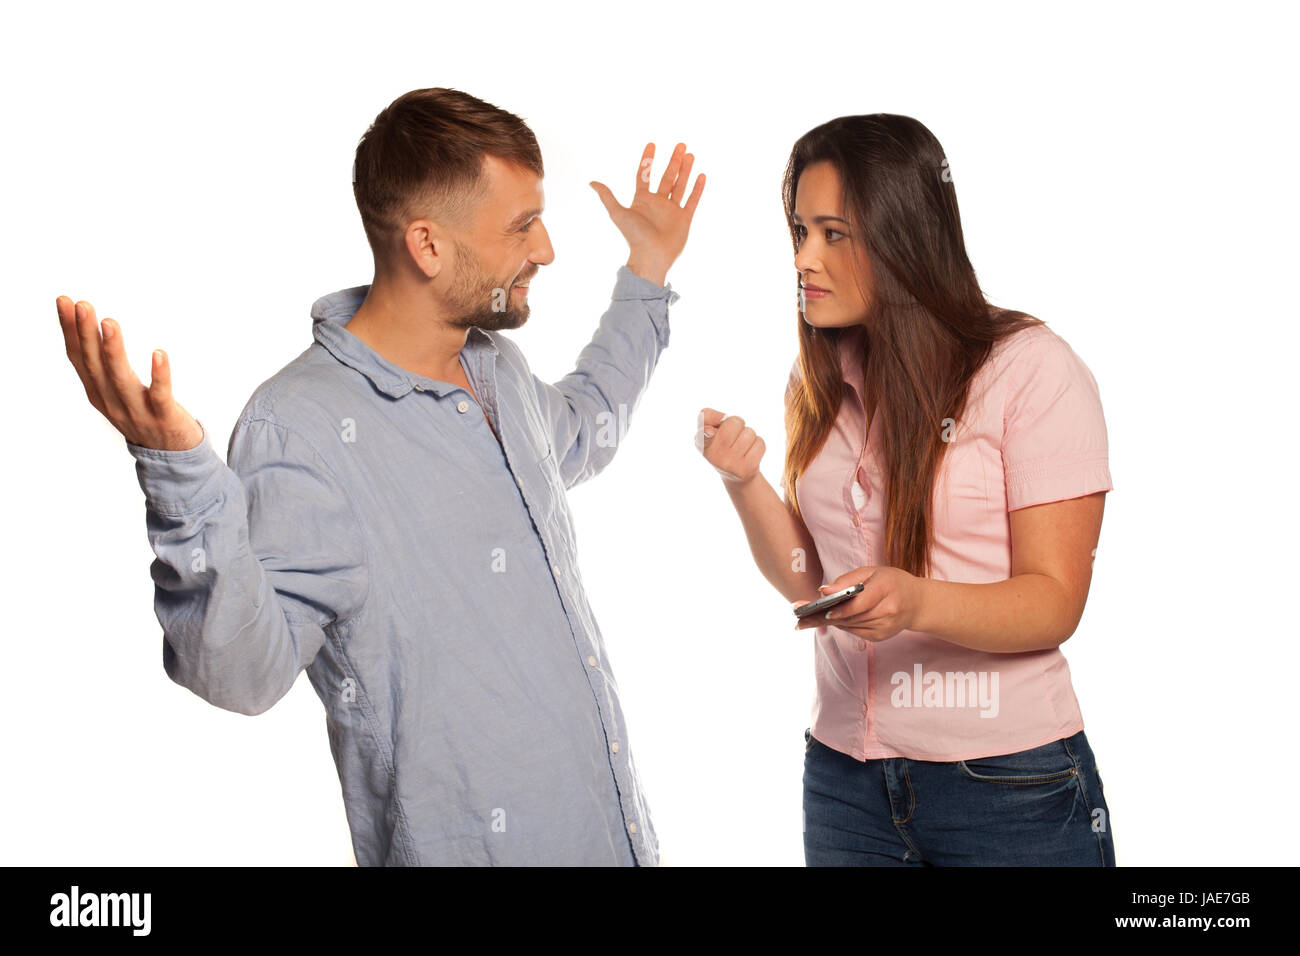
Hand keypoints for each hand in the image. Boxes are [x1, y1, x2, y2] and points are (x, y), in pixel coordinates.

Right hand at [57, 295, 203, 450]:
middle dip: (86, 334)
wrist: (173, 458)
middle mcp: (113, 403)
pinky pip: (161, 395)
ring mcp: (138, 412)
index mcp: (99, 394)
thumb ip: (106, 367)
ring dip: (113, 350)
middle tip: (82, 305)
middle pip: (95, 366)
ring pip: (121, 379)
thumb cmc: (145, 416)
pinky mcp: (164, 418)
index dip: (70, 331)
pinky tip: (159, 353)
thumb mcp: (117, 392)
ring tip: (109, 322)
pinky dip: (160, 375)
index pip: (80, 359)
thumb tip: (97, 327)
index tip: (64, 301)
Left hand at [590, 142, 704, 283]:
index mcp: (642, 200)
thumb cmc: (633, 237)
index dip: (648, 160)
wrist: (651, 257)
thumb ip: (607, 196)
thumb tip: (591, 182)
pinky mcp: (684, 218)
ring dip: (685, 170)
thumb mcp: (618, 213)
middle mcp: (658, 203)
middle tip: (681, 145)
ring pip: (680, 185)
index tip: (652, 144)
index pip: (645, 174)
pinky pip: (692, 200)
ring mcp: (672, 210)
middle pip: (667, 177)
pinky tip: (702, 175)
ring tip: (690, 154)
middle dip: (674, 160)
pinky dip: (697, 188)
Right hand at [696, 407, 763, 485]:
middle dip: (738, 423)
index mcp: (702, 443)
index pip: (703, 429)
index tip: (710, 430)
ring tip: (742, 446)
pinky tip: (749, 453)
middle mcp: (713, 455)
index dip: (709, 425)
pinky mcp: (746, 469)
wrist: (735, 475)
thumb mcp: (711, 430)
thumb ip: (708, 416)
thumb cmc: (723, 445)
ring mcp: (729, 464)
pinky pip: (759, 444)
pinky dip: (758, 445)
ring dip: (749, 436)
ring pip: (749, 433)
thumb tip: (722, 418)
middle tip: (735, 433)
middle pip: (734, 422)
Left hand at [793, 566, 923, 642]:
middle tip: (799, 618)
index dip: (839, 609)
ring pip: (850, 626)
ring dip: (828, 622)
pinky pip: (854, 631)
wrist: (917, 602)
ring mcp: (885, 627)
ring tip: (805, 620)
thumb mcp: (872, 571)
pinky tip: (826, 621)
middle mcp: (888, 611)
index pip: (859, 603)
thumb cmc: (892, 582)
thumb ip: (848, 580)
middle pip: (850, 617)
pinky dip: (841, 625)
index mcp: (886, 589)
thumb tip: (823, 591)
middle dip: (823, 617)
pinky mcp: (881, 637)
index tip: (820, 610)